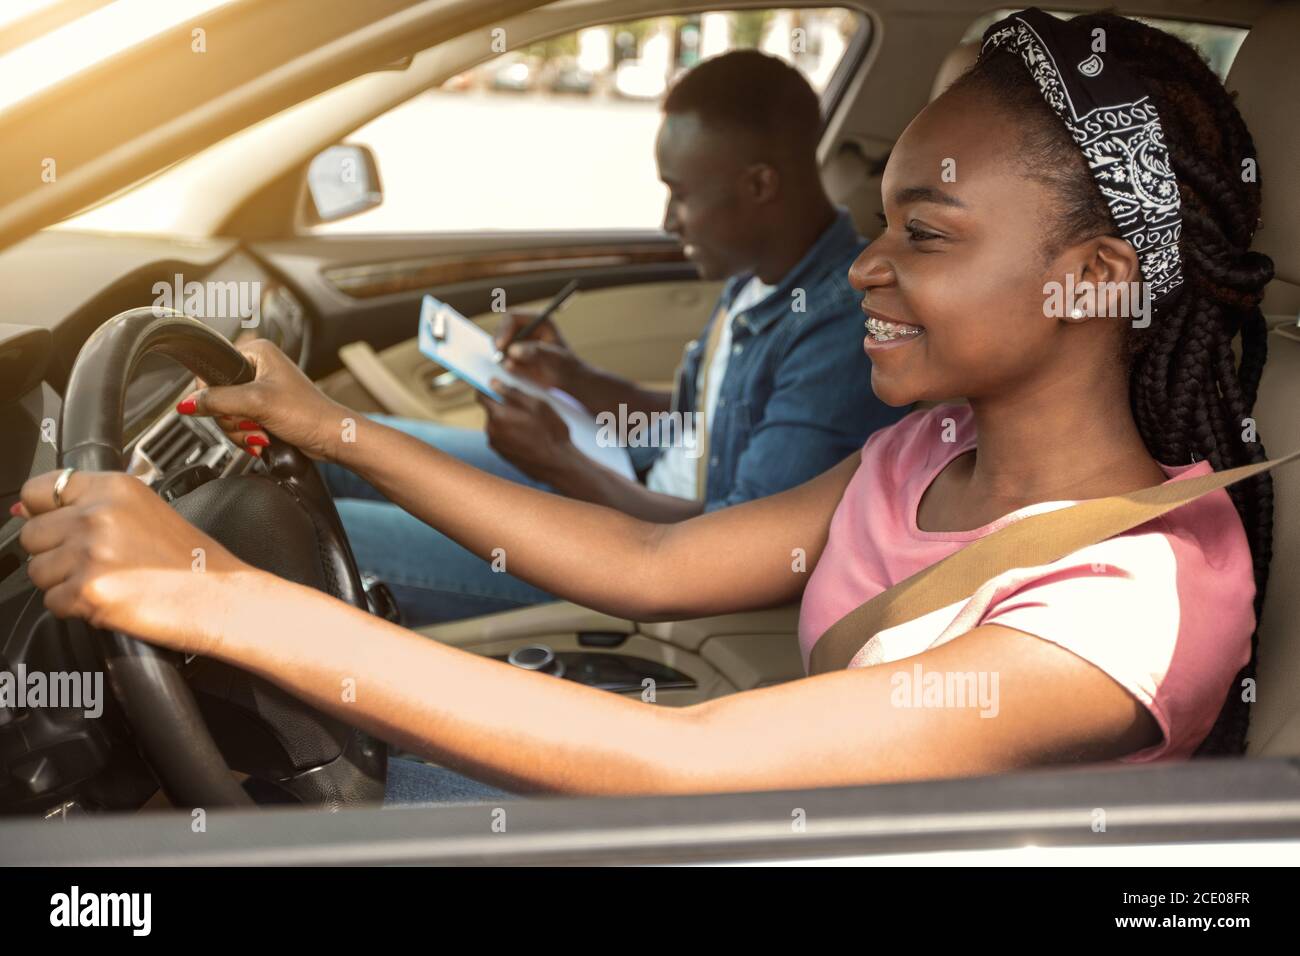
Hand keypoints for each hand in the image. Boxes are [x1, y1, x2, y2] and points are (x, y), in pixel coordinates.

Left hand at [14, 470, 248, 653]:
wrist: (221, 597)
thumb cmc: (192, 560)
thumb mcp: (145, 511)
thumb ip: (88, 505)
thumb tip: (22, 508)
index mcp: (114, 488)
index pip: (39, 489)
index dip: (43, 512)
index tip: (57, 526)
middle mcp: (99, 514)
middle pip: (32, 535)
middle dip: (55, 553)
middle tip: (97, 563)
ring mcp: (92, 552)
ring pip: (38, 572)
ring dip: (64, 582)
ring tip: (109, 581)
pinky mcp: (89, 590)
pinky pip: (53, 602)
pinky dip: (76, 608)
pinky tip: (111, 600)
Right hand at [177, 339, 352, 461]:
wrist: (331, 438)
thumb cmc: (307, 414)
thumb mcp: (256, 403)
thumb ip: (217, 401)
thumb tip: (186, 404)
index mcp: (256, 353)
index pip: (212, 370)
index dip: (214, 395)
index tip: (230, 408)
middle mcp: (258, 368)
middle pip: (217, 397)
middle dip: (233, 419)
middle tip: (253, 422)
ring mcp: (260, 391)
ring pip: (227, 415)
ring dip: (242, 431)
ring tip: (262, 431)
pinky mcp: (264, 411)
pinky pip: (240, 425)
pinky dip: (248, 436)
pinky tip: (263, 439)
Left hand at [478, 380, 577, 483]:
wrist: (557, 464)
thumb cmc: (551, 432)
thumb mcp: (537, 404)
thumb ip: (512, 392)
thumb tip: (493, 382)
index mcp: (497, 415)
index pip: (481, 395)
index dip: (489, 388)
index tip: (498, 386)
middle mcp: (491, 430)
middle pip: (491, 410)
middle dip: (504, 406)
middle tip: (527, 409)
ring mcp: (495, 444)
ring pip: (498, 424)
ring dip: (509, 421)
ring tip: (531, 425)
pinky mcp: (502, 455)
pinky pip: (502, 437)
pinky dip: (512, 434)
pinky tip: (529, 437)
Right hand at [494, 310, 581, 390]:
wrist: (568, 382)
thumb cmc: (566, 369)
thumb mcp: (555, 361)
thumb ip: (536, 353)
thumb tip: (513, 350)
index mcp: (539, 321)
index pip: (512, 317)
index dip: (503, 330)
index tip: (501, 346)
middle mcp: (526, 327)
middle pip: (501, 330)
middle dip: (499, 346)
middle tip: (500, 362)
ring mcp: (518, 340)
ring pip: (499, 346)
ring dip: (502, 358)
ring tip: (520, 372)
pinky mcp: (512, 353)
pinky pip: (500, 358)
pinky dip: (504, 366)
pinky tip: (519, 374)